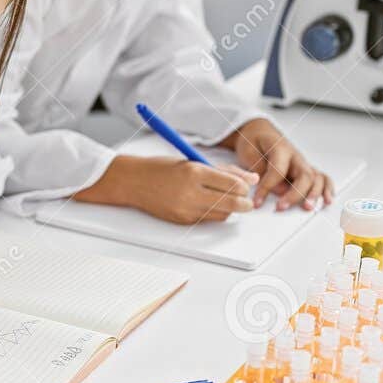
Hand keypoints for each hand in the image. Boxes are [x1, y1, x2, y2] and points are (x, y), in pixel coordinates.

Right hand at [76, 154, 258, 225]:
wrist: (132, 182)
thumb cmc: (161, 168)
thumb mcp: (192, 162)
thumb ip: (222, 170)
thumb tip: (250, 179)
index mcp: (195, 172)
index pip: (232, 184)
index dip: (244, 186)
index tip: (246, 185)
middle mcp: (191, 192)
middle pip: (231, 203)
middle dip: (244, 202)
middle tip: (247, 200)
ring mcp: (186, 209)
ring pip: (222, 214)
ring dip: (229, 208)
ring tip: (224, 200)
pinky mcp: (182, 220)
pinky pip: (207, 219)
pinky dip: (213, 213)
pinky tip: (207, 204)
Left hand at [219, 118, 333, 210]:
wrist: (261, 132)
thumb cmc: (254, 141)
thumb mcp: (249, 152)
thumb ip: (261, 170)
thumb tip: (279, 190)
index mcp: (280, 148)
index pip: (278, 170)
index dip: (267, 187)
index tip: (257, 200)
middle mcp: (296, 156)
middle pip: (304, 175)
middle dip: (295, 194)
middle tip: (282, 207)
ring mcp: (303, 163)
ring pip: (317, 178)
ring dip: (314, 194)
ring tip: (307, 207)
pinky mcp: (306, 170)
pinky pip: (322, 179)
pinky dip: (326, 189)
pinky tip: (326, 200)